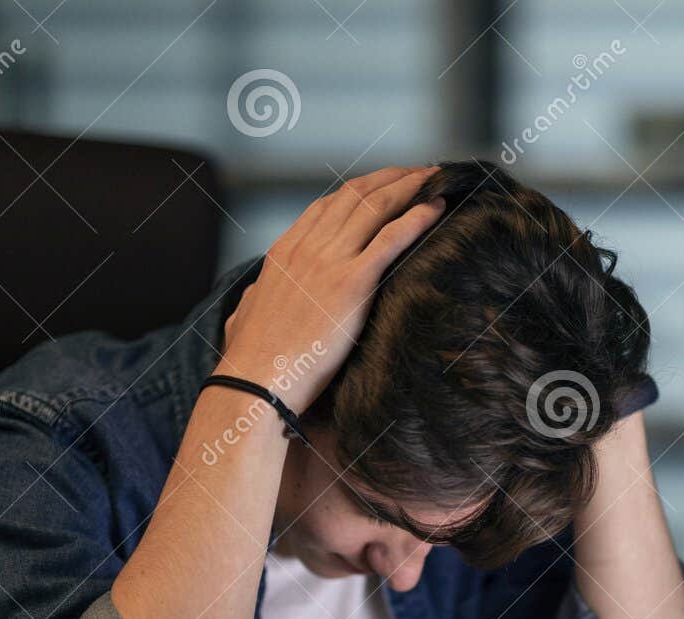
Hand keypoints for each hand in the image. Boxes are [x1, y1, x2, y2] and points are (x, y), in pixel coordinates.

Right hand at [216, 165, 444, 411]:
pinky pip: (392, 237)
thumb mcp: (246, 314)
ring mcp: (330, 261)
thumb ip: (255, 295)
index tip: (383, 185)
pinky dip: (418, 216)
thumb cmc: (251, 360)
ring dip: (411, 186)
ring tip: (436, 180)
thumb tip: (255, 293)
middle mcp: (307, 247)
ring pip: (377, 205)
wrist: (255, 380)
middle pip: (356, 194)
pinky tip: (437, 208)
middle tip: (420, 173)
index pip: (327, 205)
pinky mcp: (352, 282)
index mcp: (284, 251)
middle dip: (392, 178)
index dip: (360, 189)